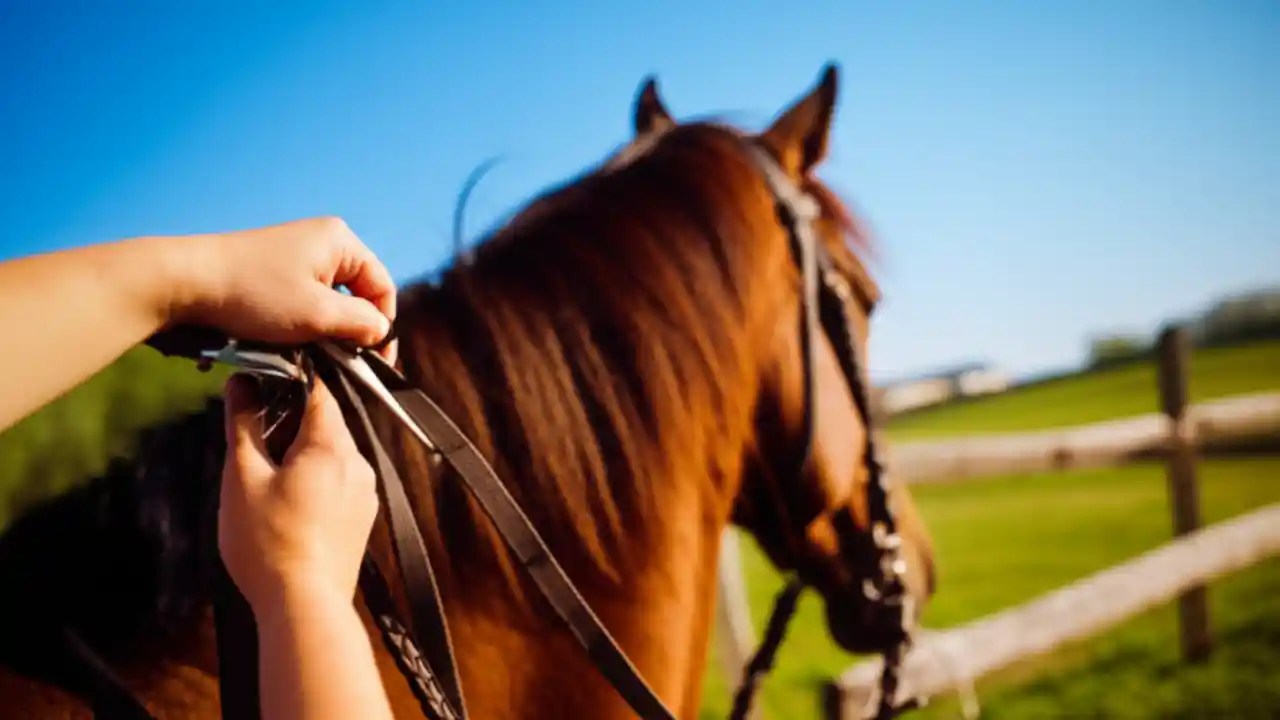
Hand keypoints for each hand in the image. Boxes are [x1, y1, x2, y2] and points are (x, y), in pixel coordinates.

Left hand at [173, 217, 396, 359]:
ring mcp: (294, 256)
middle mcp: (321, 242)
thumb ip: (360, 324)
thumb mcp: (318, 314)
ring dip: (325, 331)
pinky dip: (303, 325)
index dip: (383, 326)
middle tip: (345, 363)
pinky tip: (291, 344)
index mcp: (339, 241)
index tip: (374, 360)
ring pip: (329, 302)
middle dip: (352, 330)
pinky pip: (303, 302)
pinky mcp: (272, 272)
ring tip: (313, 355)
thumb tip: (380, 332)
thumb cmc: (254, 294)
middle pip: (357, 294)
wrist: (183, 283)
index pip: (382, 287)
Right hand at [219, 374, 377, 611]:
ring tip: (265, 479)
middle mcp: (359, 463)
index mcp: (333, 445)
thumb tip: (240, 381)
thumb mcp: (242, 477)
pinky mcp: (362, 518)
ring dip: (300, 454)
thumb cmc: (267, 542)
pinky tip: (286, 505)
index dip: (286, 380)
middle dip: (289, 422)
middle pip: (326, 422)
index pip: (318, 389)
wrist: (304, 607)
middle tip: (253, 439)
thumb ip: (242, 424)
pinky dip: (314, 480)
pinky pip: (339, 482)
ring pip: (332, 453)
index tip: (258, 384)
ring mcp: (365, 493)